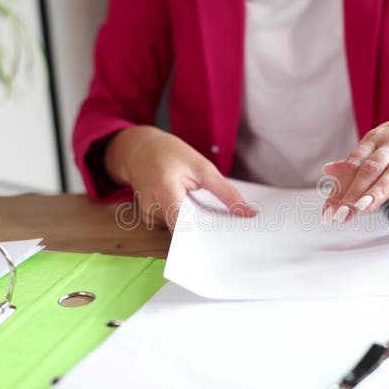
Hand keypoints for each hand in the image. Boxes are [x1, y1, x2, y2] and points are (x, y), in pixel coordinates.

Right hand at [104, 125, 256, 230]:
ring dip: (196, 224)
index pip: (187, 229)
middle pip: (185, 234)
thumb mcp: (203, 167)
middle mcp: (153, 208)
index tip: (229, 238)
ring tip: (204, 208)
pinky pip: (173, 226)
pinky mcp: (150, 219)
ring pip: (180, 231)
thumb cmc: (169, 154)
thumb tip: (249, 213)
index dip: (208, 237)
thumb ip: (226, 192)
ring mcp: (149, 216)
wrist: (139, 150)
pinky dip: (186, 220)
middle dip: (206, 232)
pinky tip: (192, 208)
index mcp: (165, 191)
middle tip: (228, 226)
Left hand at [322, 86, 388, 222]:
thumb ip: (358, 159)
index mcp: (377, 139)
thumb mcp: (382, 140)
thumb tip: (329, 170)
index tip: (329, 210)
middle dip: (354, 193)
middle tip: (341, 214)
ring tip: (363, 208)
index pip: (353, 165)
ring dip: (378, 190)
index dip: (339, 188)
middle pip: (371, 169)